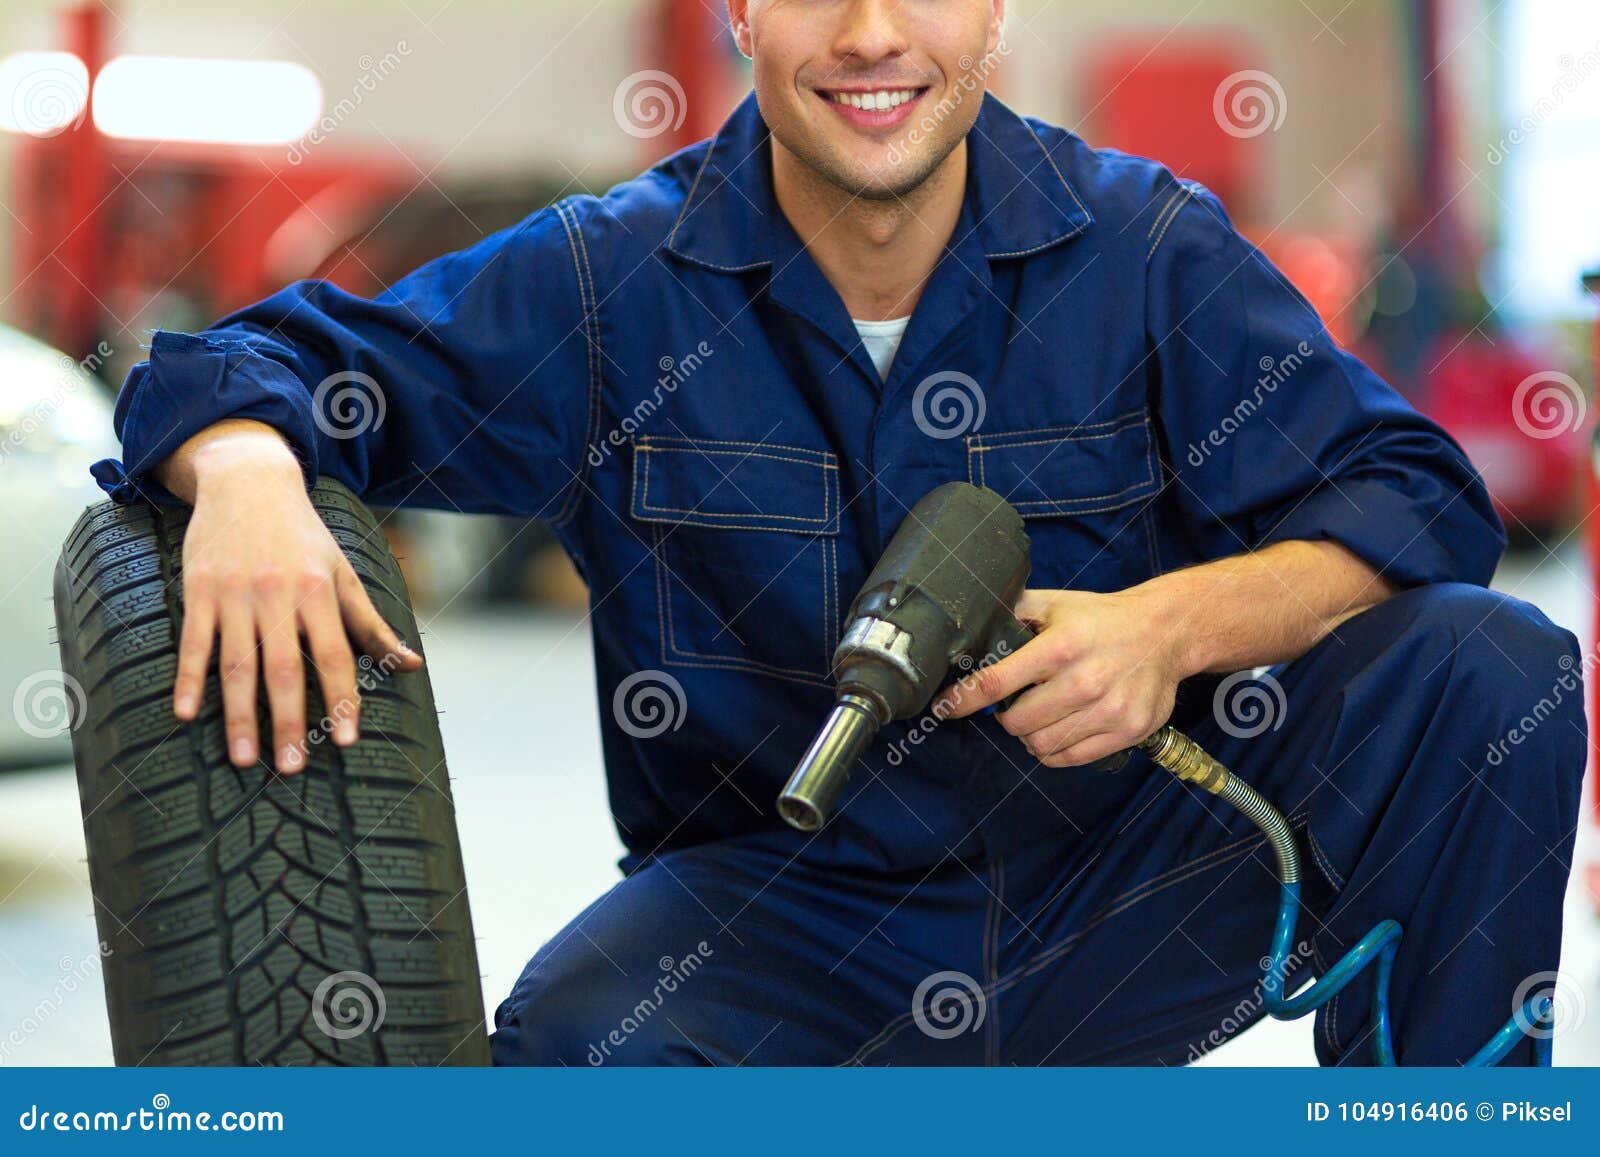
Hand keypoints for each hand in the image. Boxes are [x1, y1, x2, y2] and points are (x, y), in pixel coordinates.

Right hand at [161, 422, 422, 772]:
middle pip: (285, 669)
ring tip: (245, 759)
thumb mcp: (343, 572)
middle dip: (289, 722)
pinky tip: (186, 715)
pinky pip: (193, 642)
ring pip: (236, 665)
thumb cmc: (304, 536)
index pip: (336, 656)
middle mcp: (278, 595)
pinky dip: (188, 679)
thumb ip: (372, 623)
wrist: (249, 481)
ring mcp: (236, 594)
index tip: (346, 740)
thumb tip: (413, 664)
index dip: (342, 699)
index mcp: (319, 593)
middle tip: (291, 768)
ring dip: (239, 715)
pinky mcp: (200, 590)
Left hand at [931, 588, 1185, 766]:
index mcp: (1060, 646)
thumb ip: (1014, 613)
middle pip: (1016, 723)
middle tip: (1012, 705)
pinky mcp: (1127, 730)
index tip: (944, 707)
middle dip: (1005, 717)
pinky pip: (1071, 758)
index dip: (961, 700)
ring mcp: (1108, 709)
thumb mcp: (1056, 604)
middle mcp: (1083, 681)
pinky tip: (1057, 731)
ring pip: (1042, 745)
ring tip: (1037, 718)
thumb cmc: (1103, 619)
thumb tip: (971, 625)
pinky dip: (1054, 751)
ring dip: (1029, 736)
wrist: (1166, 632)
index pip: (996, 683)